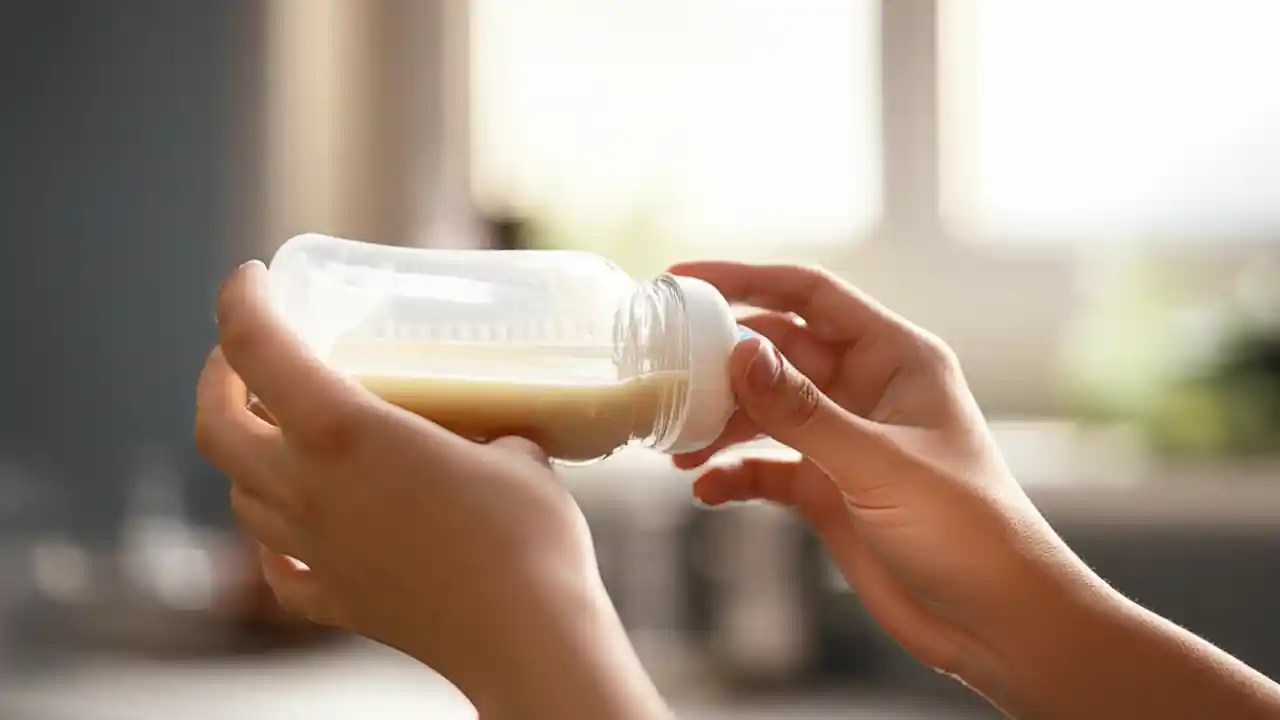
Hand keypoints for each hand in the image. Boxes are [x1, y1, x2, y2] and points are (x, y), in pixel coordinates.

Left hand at [195, 261, 666, 719]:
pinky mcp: (336, 600)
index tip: (250, 279)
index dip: (240, 301)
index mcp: (344, 433)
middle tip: (244, 361)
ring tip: (280, 436)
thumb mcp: (514, 449)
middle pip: (215, 427)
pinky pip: (278, 568)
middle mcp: (309, 490)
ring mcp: (315, 551)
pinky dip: (274, 541)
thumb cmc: (529, 535)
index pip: (256, 347)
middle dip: (217, 382)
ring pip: (241, 495)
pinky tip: (299, 530)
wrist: (529, 636)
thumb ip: (486, 430)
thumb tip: (492, 429)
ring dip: (246, 456)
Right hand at [669, 262, 1279, 717]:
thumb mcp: (879, 463)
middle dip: (721, 359)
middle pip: (777, 351)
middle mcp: (866, 391)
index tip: (683, 278)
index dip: (746, 279)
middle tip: (664, 368)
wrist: (996, 621)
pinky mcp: (829, 491)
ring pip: (765, 411)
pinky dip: (734, 475)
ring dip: (720, 422)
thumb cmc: (968, 530)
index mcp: (895, 358)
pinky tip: (708, 489)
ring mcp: (845, 442)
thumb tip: (740, 352)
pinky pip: (767, 468)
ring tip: (676, 441)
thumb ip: (804, 411)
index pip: (810, 296)